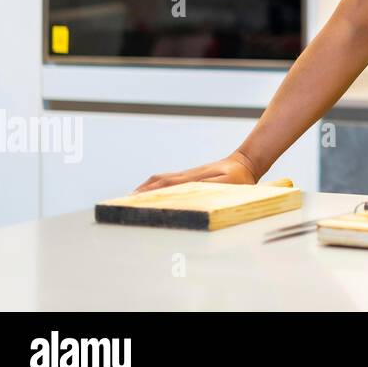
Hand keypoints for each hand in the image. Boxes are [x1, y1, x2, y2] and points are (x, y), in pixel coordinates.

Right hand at [132, 150, 258, 193]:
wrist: (245, 162)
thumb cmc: (239, 177)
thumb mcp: (228, 183)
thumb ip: (211, 187)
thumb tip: (192, 190)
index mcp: (192, 179)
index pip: (165, 186)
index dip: (148, 194)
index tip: (131, 200)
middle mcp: (186, 176)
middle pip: (157, 183)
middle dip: (139, 193)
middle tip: (122, 204)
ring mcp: (187, 176)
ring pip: (160, 181)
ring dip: (145, 189)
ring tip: (130, 201)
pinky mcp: (190, 177)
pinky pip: (167, 181)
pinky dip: (154, 187)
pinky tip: (151, 194)